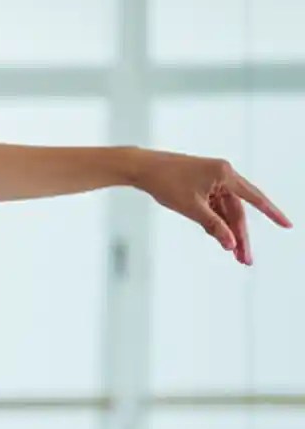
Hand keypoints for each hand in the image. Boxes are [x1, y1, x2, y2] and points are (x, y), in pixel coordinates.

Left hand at [130, 148, 291, 264]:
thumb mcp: (191, 207)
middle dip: (241, 236)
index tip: (287, 225)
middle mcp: (223, 175)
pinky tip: (220, 238)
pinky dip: (216, 223)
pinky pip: (214, 207)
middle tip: (245, 260)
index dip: (272, 213)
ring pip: (225, 211)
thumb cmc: (165, 183)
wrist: (142, 168)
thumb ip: (213, 225)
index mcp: (225, 175)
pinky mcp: (202, 185)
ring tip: (234, 255)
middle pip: (237, 211)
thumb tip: (230, 244)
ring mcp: (212, 180)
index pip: (254, 198)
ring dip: (228, 232)